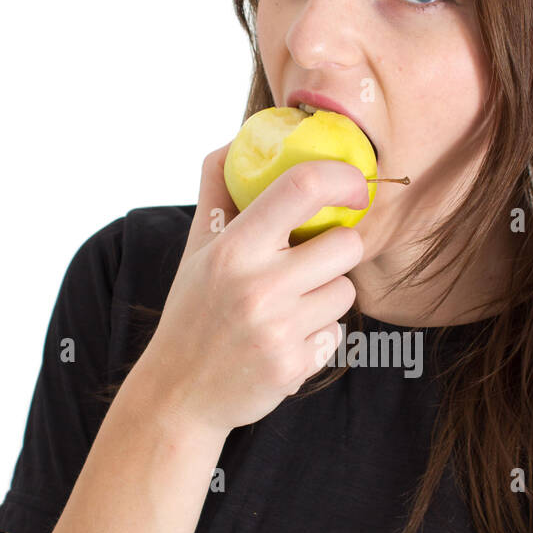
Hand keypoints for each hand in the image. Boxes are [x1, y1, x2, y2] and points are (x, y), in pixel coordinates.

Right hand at [133, 144, 369, 435]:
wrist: (179, 394)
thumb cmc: (193, 312)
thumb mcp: (196, 248)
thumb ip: (218, 190)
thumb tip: (240, 138)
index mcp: (232, 248)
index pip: (301, 188)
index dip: (341, 177)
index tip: (354, 183)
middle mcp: (257, 287)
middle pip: (345, 246)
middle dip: (338, 250)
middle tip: (310, 262)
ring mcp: (278, 330)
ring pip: (345, 292)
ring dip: (327, 296)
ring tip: (287, 308)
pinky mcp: (295, 366)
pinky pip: (336, 333)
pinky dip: (318, 335)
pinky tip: (284, 341)